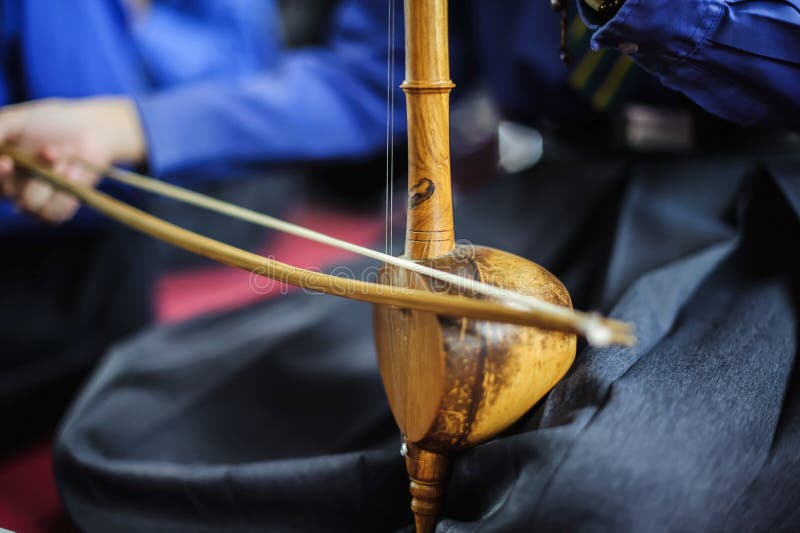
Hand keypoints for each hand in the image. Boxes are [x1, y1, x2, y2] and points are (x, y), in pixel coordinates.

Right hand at [0, 97, 145, 222]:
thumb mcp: (17, 119)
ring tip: (64, 155)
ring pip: (30, 204)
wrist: (92, 131)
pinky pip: (54, 213)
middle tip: (48, 151)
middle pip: (6, 193)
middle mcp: (11, 186)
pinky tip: (73, 170)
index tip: (7, 162)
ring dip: (50, 178)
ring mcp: (35, 200)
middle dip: (31, 171)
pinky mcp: (58, 209)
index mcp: (0, 166)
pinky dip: (65, 191)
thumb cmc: (52, 121)